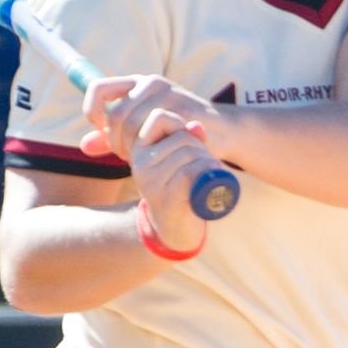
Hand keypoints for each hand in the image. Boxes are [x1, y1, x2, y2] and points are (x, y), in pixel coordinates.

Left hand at [80, 75, 224, 163]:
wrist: (220, 131)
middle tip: (128, 155)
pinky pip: (154, 132)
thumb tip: (85, 146)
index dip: (93, 112)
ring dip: (132, 147)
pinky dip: (150, 148)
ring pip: (132, 125)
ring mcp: (168, 95)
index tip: (103, 131)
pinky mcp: (182, 110)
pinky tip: (157, 155)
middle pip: (116, 114)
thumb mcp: (140, 133)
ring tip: (143, 157)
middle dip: (116, 141)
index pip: (99, 89)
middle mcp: (151, 84)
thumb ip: (112, 138)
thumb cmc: (175, 132)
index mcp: (137, 83)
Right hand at [126, 109, 216, 252]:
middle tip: (206, 165)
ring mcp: (151, 181)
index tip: (189, 143)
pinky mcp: (165, 197)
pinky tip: (206, 186)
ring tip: (208, 177)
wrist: (174, 230)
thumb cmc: (180, 189)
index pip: (159, 117)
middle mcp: (140, 163)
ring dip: (208, 163)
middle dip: (201, 148)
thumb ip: (188, 138)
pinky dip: (206, 176)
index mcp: (140, 149)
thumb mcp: (181, 159)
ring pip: (189, 154)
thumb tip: (196, 125)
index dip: (181, 125)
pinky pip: (190, 174)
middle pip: (182, 137)